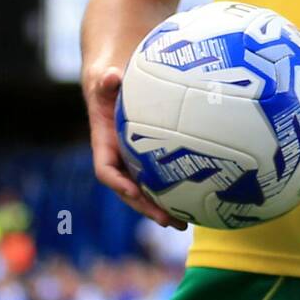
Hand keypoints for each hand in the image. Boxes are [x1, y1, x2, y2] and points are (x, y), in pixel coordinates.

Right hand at [84, 66, 186, 229]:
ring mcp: (132, 163)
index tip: (133, 192)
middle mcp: (118, 160)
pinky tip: (196, 203)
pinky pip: (159, 181)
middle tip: (168, 220)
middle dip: (146, 208)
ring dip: (162, 210)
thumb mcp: (104, 80)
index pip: (106, 171)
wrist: (113, 86)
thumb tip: (112, 76)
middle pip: (129, 192)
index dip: (118, 183)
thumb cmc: (108, 83)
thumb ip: (105, 81)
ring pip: (145, 193)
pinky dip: (174, 193)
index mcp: (104, 145)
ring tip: (185, 223)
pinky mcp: (147, 162)